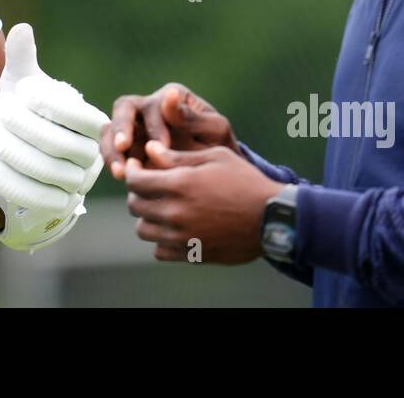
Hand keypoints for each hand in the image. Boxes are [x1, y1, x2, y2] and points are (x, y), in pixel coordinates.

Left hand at [0, 23, 108, 251]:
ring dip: (7, 147)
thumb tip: (22, 28)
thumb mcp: (23, 83)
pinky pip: (30, 196)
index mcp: (94, 123)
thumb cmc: (27, 112)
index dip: (48, 101)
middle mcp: (92, 156)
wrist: (23, 154)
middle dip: (18, 123)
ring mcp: (76, 185)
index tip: (20, 89)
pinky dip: (3, 175)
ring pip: (42, 170)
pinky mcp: (56, 207)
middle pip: (57, 144)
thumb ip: (23, 58)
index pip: (78, 114)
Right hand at [102, 84, 239, 179]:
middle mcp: (149, 108)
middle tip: (124, 147)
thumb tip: (169, 96)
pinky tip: (121, 176)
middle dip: (121, 128)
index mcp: (172, 98)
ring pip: (111, 129)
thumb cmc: (219, 145)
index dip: (154, 124)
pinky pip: (110, 149)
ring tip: (121, 172)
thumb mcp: (216, 131)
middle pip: (124, 108)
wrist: (218, 171)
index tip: (162, 146)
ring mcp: (136, 127)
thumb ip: (193, 117)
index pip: (154, 104)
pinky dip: (112, 160)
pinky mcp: (128, 148)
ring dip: (112, 148)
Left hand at [124, 141, 282, 263]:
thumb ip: (177, 156)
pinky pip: (159, 251)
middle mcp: (175, 212)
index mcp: (179, 184)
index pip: (134, 180)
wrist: (272, 219)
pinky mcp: (191, 253)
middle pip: (134, 205)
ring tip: (161, 207)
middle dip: (137, 192)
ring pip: (143, 230)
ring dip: (147, 217)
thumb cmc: (245, 181)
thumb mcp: (214, 157)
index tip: (137, 167)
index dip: (131, 171)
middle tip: (149, 185)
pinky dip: (161, 240)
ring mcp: (182, 236)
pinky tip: (173, 227)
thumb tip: (150, 149)